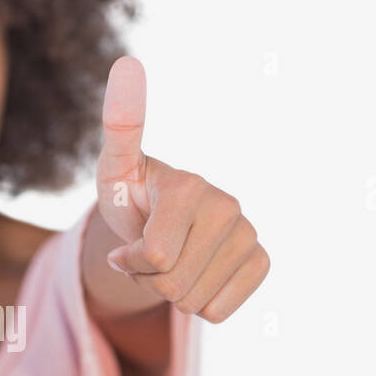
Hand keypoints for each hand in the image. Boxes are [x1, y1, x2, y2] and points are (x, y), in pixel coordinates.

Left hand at [95, 57, 269, 322]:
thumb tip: (127, 62)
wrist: (157, 224)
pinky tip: (196, 274)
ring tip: (170, 260)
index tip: (127, 243)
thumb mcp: (114, 169)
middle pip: (173, 285)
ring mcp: (249, 233)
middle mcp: (228, 205)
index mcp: (190, 186)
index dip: (131, 262)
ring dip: (172, 294)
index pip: (154, 258)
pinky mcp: (260, 260)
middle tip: (149, 253)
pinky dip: (199, 304)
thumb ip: (119, 126)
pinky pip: (219, 312)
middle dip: (150, 280)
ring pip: (194, 304)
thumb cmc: (131, 196)